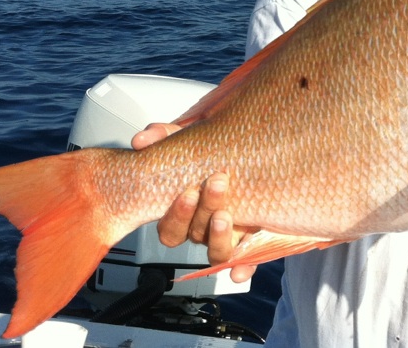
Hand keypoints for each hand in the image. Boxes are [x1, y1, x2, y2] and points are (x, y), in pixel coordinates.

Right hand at [131, 124, 256, 283]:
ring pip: (217, 252)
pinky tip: (243, 270)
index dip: (176, 215)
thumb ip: (167, 137)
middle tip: (217, 183)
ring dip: (219, 236)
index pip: (170, 229)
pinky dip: (244, 269)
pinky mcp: (253, 243)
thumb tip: (142, 139)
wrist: (265, 166)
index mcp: (187, 212)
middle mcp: (205, 228)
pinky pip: (246, 264)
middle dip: (202, 211)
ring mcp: (228, 238)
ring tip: (226, 214)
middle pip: (194, 234)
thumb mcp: (195, 143)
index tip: (187, 192)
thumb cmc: (220, 159)